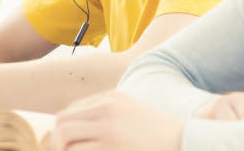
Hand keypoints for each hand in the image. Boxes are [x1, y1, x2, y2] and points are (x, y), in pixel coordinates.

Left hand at [50, 90, 182, 150]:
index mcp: (110, 98)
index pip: (71, 111)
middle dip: (59, 140)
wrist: (184, 142)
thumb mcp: (130, 113)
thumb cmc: (157, 134)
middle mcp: (106, 108)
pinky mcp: (111, 145)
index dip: (66, 131)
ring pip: (64, 136)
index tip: (71, 146)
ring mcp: (108, 126)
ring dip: (65, 150)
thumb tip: (75, 129)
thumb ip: (107, 114)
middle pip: (62, 121)